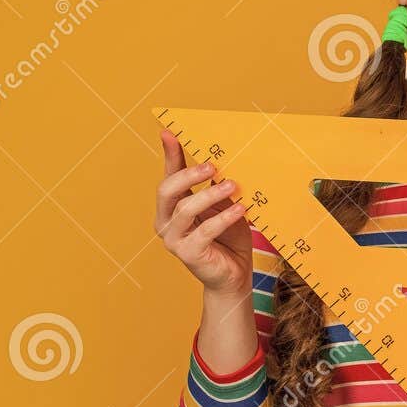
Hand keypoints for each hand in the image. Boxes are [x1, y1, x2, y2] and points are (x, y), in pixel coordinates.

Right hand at [154, 129, 252, 297]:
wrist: (235, 274)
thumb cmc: (229, 237)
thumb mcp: (223, 205)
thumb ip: (217, 186)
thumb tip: (225, 158)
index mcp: (172, 206)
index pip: (168, 175)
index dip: (169, 154)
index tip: (170, 132)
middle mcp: (166, 221)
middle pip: (167, 190)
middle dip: (188, 174)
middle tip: (212, 165)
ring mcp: (174, 239)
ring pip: (185, 210)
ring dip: (210, 195)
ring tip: (232, 186)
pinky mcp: (188, 254)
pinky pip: (204, 231)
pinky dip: (223, 218)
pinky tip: (240, 208)